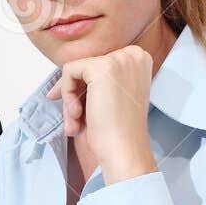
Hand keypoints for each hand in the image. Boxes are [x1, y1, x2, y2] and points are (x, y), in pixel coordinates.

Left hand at [46, 45, 157, 182]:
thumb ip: (100, 80)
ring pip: (76, 71)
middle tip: (76, 120)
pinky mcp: (101, 67)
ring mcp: (118, 59)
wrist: (124, 149)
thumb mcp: (113, 96)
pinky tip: (76, 115)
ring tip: (76, 123)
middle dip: (75, 95)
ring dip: (70, 100)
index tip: (77, 107)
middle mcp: (132, 55)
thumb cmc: (118, 130)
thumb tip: (68, 74)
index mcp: (139, 60)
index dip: (84, 87)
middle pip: (87, 67)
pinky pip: (69, 71)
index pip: (99, 65)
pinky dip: (66, 94)